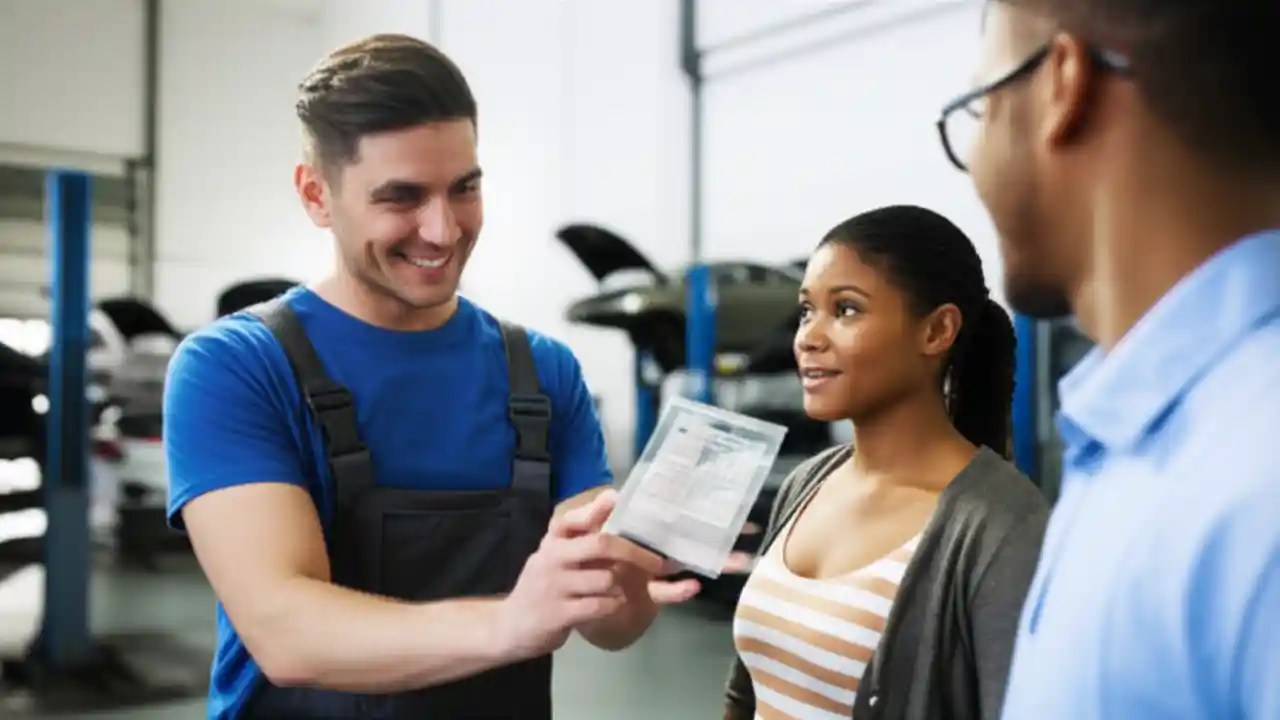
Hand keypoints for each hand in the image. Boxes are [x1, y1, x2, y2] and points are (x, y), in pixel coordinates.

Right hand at [495, 491, 668, 660]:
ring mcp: (553, 586)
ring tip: (620, 591)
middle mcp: (551, 557)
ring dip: (621, 586)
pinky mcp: (558, 613)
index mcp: (553, 540)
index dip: (596, 509)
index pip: (572, 518)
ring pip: (605, 579)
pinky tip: (611, 605)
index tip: (617, 499)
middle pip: (599, 545)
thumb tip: (611, 498)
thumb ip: (582, 533)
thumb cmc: (545, 586)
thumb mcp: (557, 556)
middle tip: (657, 562)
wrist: (511, 626)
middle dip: (634, 552)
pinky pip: (599, 605)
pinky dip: (613, 605)